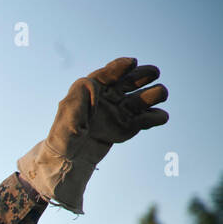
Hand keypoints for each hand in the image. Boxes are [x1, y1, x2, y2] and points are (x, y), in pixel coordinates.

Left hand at [17, 57, 167, 214]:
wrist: (69, 160)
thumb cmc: (64, 135)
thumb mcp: (68, 112)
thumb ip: (81, 94)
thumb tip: (96, 80)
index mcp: (93, 90)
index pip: (110, 73)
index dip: (121, 66)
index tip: (133, 62)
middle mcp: (109, 98)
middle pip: (133, 80)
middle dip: (145, 74)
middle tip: (154, 74)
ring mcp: (120, 112)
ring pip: (145, 97)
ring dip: (156, 93)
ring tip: (159, 95)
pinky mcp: (129, 127)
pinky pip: (148, 118)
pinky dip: (155, 117)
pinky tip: (156, 118)